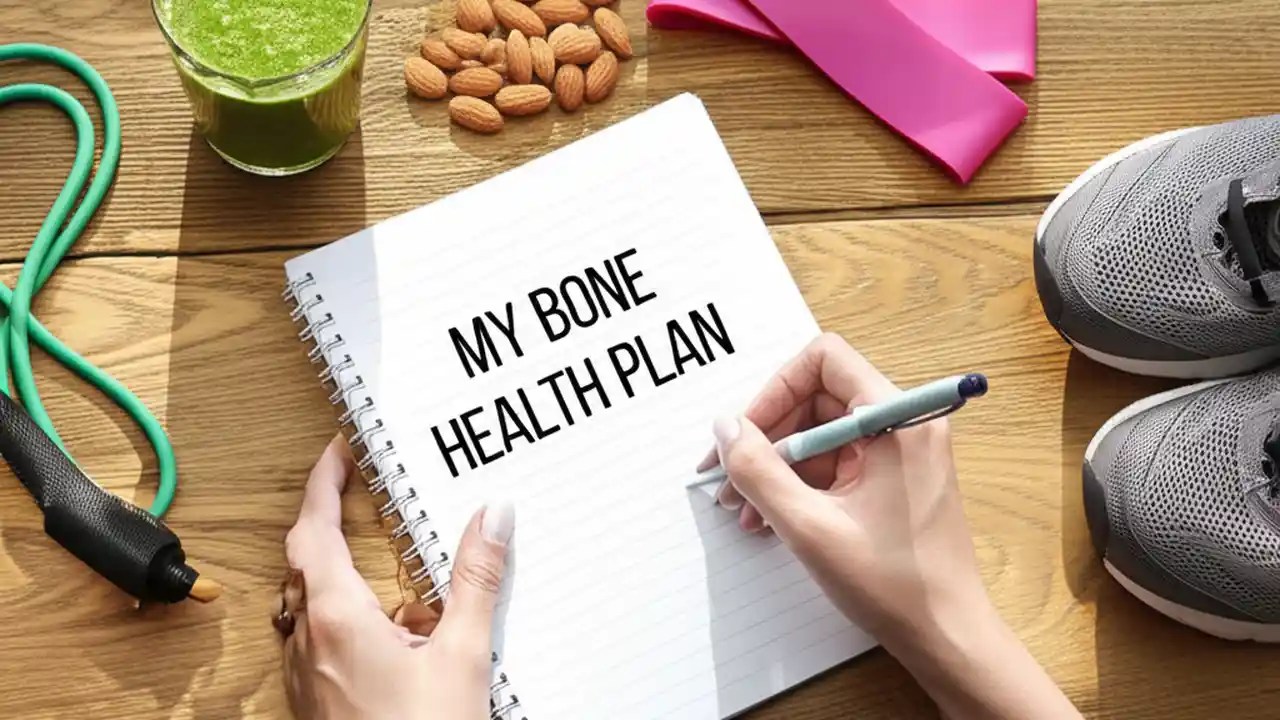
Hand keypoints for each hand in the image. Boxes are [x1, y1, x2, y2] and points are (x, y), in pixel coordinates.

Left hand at [280, 436, 514, 719]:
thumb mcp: (463, 656)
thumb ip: (477, 580)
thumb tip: (493, 517)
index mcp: (337, 618)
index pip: (312, 529)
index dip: (322, 483)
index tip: (338, 452)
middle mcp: (309, 642)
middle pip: (304, 561)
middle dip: (328, 521)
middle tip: (354, 493)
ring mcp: (306, 675)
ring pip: (309, 603)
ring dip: (341, 576)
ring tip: (392, 578)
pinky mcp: (316, 701)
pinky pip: (319, 640)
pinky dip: (347, 619)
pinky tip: (396, 640)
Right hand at [708, 334, 1079, 718]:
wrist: (947, 637)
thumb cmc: (894, 584)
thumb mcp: (809, 526)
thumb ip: (759, 471)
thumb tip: (725, 428)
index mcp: (898, 419)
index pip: (825, 360)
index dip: (775, 390)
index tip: (745, 434)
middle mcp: (904, 424)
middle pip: (817, 397)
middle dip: (767, 435)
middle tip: (728, 477)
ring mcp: (900, 453)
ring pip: (821, 434)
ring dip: (777, 467)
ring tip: (743, 508)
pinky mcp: (893, 480)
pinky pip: (836, 463)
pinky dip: (799, 485)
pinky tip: (769, 518)